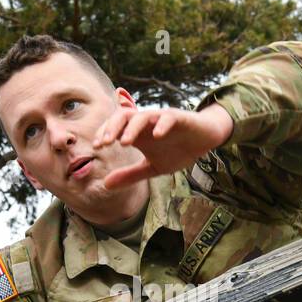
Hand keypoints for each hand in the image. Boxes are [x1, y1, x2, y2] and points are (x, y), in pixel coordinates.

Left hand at [94, 104, 233, 189]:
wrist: (204, 141)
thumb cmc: (177, 150)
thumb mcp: (152, 168)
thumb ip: (130, 174)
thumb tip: (105, 185)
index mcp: (137, 132)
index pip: (115, 126)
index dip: (104, 133)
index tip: (97, 147)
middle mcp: (147, 123)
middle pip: (124, 116)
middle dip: (112, 127)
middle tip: (104, 143)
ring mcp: (162, 119)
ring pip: (143, 116)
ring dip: (132, 128)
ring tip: (125, 142)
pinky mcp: (180, 118)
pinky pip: (168, 118)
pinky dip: (162, 125)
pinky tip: (156, 136)